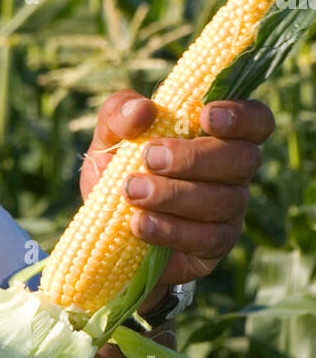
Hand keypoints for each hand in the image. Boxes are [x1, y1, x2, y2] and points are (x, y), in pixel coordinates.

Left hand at [81, 90, 274, 300]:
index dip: (241, 116)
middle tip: (149, 158)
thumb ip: (120, 112)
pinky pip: (207, 238)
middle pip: (242, 159)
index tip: (204, 116)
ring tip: (132, 192)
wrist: (101, 229)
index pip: (256, 121)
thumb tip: (143, 111)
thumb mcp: (109, 135)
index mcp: (218, 136)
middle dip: (194, 158)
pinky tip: (139, 224)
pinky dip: (170, 230)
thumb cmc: (116, 170)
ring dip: (174, 195)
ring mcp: (228, 211)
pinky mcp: (214, 246)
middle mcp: (232, 173)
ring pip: (223, 200)